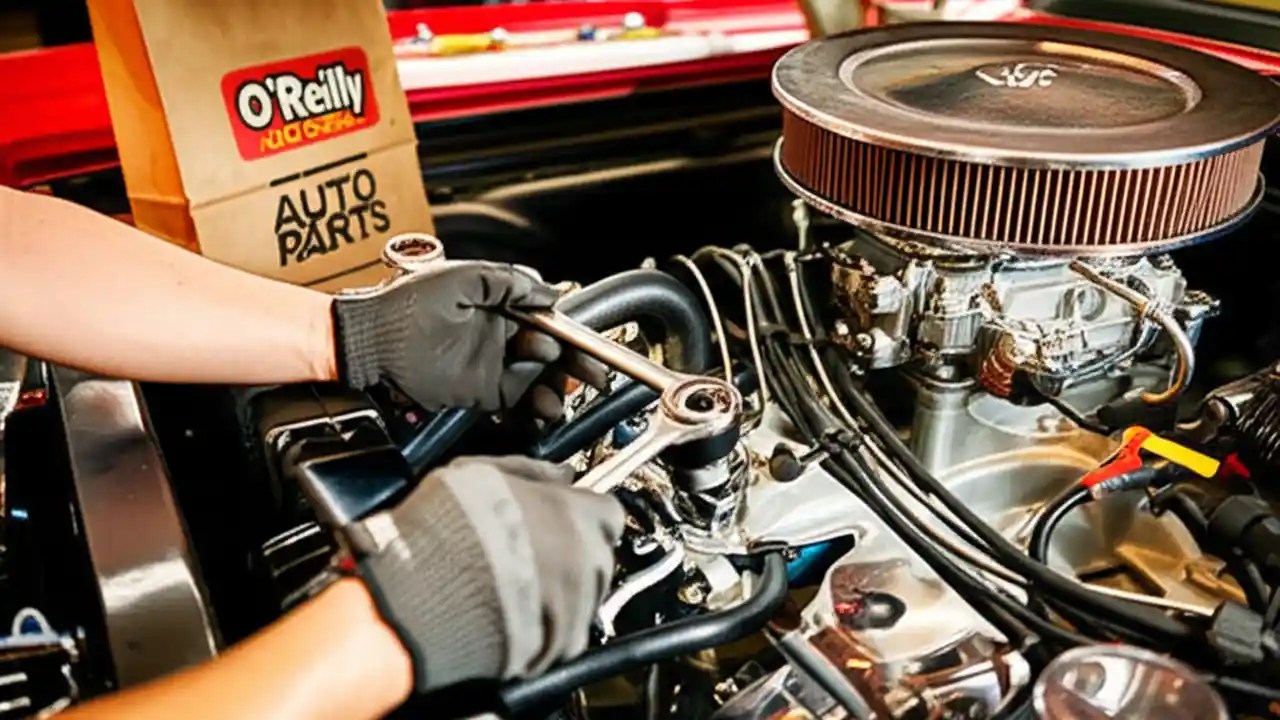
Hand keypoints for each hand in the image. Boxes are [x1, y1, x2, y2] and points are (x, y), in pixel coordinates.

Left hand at [332, 261, 607, 420]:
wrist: (372, 341)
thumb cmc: (410, 303)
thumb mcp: (463, 278)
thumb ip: (508, 283)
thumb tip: (549, 292)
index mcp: (502, 309)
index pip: (549, 322)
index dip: (573, 336)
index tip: (590, 348)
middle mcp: (503, 339)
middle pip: (552, 357)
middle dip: (575, 369)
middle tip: (594, 380)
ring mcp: (493, 368)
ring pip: (538, 384)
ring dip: (554, 394)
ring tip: (555, 403)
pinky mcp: (480, 394)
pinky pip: (515, 406)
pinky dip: (533, 414)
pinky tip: (542, 416)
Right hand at [353, 455, 624, 691]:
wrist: (426, 591)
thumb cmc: (449, 528)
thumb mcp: (483, 473)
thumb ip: (532, 471)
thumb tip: (561, 473)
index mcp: (575, 514)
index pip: (609, 512)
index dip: (585, 515)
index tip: (564, 518)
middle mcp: (588, 559)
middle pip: (600, 555)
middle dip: (575, 554)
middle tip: (535, 554)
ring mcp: (579, 605)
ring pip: (587, 595)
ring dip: (564, 591)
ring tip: (519, 587)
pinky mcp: (563, 645)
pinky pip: (569, 633)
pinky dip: (550, 627)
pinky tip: (517, 616)